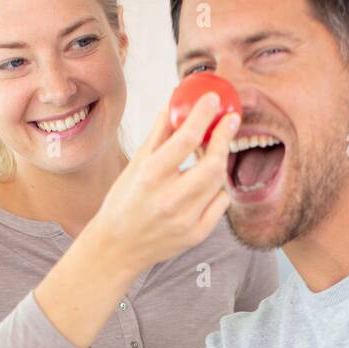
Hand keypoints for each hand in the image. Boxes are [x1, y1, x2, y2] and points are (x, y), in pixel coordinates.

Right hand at [91, 92, 239, 271]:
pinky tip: (207, 185)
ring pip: (219, 182)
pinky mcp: (196, 235)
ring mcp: (185, 220)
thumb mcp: (135, 164)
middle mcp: (169, 200)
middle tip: (231, 120)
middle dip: (225, 137)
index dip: (203, 115)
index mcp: (150, 177)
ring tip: (213, 151)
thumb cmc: (124, 202)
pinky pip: (220, 203)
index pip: (185, 140)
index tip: (213, 99)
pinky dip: (218, 189)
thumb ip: (158, 135)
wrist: (117, 248)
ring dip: (219, 162)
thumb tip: (174, 103)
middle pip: (212, 163)